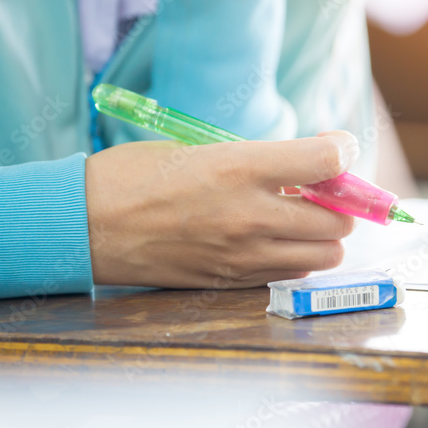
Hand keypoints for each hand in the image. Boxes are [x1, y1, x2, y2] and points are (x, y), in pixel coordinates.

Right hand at [85, 131, 359, 288]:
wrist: (84, 225)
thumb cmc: (136, 176)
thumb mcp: (202, 148)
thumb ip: (260, 160)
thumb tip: (309, 166)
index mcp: (240, 168)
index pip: (326, 161)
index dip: (342, 149)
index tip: (336, 146)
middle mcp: (250, 216)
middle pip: (338, 219)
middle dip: (339, 201)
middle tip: (320, 188)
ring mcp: (243, 255)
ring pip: (325, 255)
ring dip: (323, 235)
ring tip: (299, 217)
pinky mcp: (232, 281)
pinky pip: (291, 274)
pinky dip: (297, 257)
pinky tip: (274, 239)